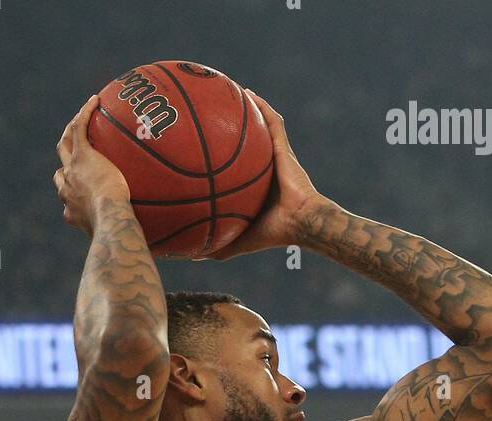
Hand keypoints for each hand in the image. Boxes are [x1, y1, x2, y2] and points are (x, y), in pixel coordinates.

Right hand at [54, 94, 131, 235]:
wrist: (111, 219)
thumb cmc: (118, 234)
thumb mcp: (121, 238)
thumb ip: (128, 238)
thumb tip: (149, 254)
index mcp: (71, 211)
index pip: (67, 197)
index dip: (71, 190)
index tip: (80, 187)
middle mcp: (66, 190)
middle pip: (59, 171)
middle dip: (65, 162)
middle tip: (75, 154)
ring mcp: (72, 170)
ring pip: (65, 144)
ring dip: (71, 131)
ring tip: (82, 119)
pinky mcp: (81, 155)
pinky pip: (80, 128)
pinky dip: (85, 114)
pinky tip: (95, 100)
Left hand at [198, 89, 329, 259]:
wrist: (301, 222)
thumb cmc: (274, 232)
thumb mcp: (240, 241)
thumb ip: (218, 246)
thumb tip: (191, 257)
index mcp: (252, 186)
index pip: (232, 167)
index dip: (217, 158)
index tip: (197, 150)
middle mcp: (262, 167)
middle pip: (243, 142)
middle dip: (227, 128)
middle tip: (206, 116)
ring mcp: (274, 155)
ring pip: (257, 126)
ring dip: (245, 109)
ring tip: (226, 92)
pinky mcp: (283, 147)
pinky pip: (272, 121)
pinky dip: (261, 106)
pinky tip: (247, 93)